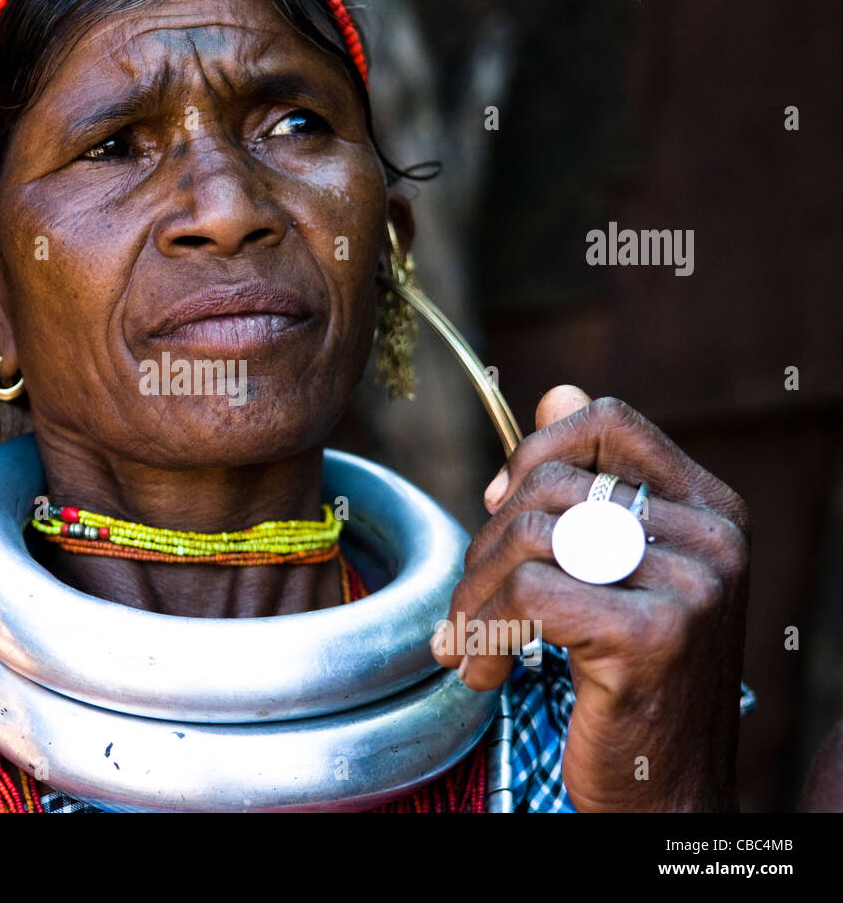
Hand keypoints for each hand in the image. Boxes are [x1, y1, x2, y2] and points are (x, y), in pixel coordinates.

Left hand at [431, 385, 749, 810]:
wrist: (662, 790)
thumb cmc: (628, 679)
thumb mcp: (609, 572)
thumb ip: (585, 483)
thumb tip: (554, 391)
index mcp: (709, 507)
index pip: (606, 421)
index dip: (533, 452)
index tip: (497, 505)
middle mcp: (714, 535)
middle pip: (549, 484)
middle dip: (484, 546)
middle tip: (470, 605)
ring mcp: (694, 584)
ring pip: (529, 536)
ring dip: (473, 598)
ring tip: (467, 642)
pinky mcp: (656, 636)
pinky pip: (530, 596)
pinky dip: (484, 635)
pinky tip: (482, 673)